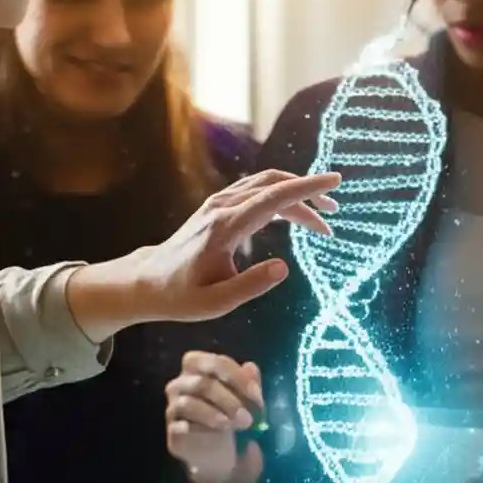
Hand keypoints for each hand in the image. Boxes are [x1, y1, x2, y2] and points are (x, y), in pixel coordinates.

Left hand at [67, 170, 339, 341]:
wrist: (148, 281)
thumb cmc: (182, 296)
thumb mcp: (216, 302)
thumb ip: (251, 285)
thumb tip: (284, 267)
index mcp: (225, 227)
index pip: (273, 198)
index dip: (307, 188)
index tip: (335, 181)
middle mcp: (222, 208)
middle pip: (273, 185)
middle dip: (307, 191)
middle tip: (334, 211)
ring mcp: (218, 205)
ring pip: (264, 186)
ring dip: (295, 195)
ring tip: (320, 220)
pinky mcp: (217, 208)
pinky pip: (254, 192)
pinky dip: (279, 197)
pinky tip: (292, 216)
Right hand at [166, 351, 265, 482]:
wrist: (221, 452)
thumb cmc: (233, 416)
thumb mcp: (248, 399)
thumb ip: (250, 382)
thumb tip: (250, 367)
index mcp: (199, 367)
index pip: (215, 362)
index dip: (237, 377)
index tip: (256, 396)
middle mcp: (181, 383)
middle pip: (201, 383)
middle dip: (227, 399)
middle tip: (248, 418)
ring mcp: (174, 407)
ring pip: (188, 404)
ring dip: (213, 415)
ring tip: (232, 426)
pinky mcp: (172, 430)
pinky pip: (180, 426)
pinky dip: (199, 429)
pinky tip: (216, 434)